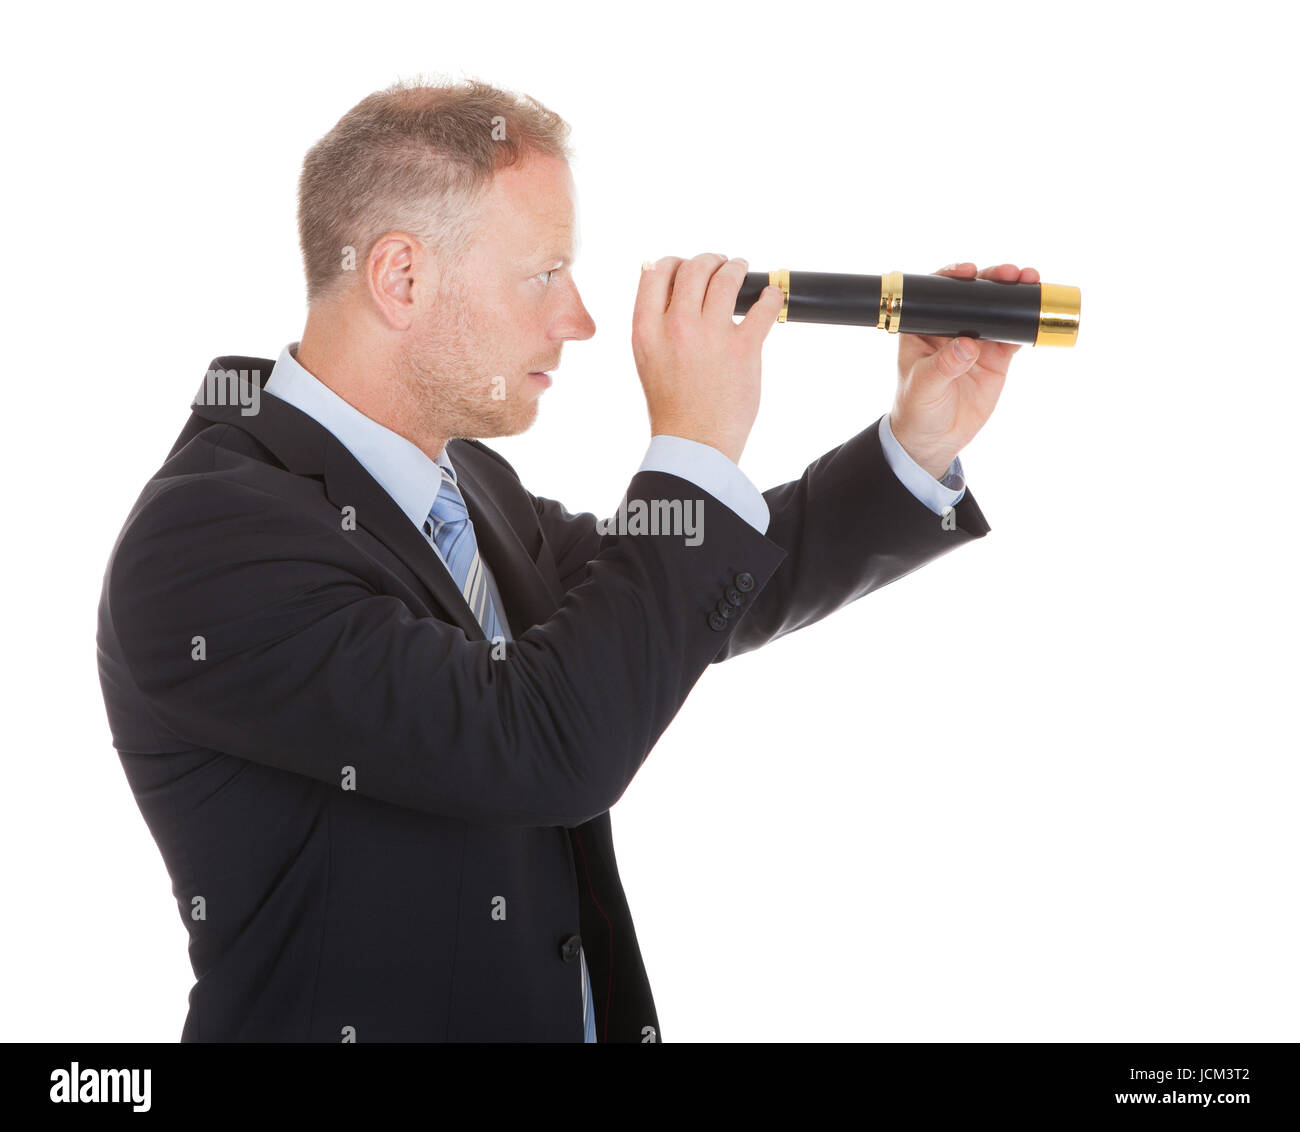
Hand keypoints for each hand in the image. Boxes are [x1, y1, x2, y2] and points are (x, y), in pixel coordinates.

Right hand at [632, 253, 784, 463]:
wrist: (694, 445)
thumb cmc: (672, 408)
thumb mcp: (648, 362)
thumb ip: (654, 326)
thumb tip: (664, 288)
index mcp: (646, 330)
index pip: (655, 272)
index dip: (672, 262)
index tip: (684, 266)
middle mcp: (676, 327)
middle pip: (692, 268)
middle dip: (708, 260)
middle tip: (719, 264)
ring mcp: (710, 336)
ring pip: (726, 278)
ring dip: (736, 268)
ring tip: (741, 269)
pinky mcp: (743, 349)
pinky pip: (763, 307)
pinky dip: (770, 295)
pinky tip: (772, 295)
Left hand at [889, 261, 1037, 479]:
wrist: (935, 439)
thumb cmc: (916, 409)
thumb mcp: (924, 387)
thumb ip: (943, 367)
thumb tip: (966, 345)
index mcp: (923, 328)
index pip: (938, 294)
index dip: (953, 277)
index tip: (968, 272)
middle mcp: (951, 328)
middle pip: (974, 295)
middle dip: (993, 279)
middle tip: (1010, 273)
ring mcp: (976, 341)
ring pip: (997, 309)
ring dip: (1014, 294)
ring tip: (1031, 281)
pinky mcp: (996, 357)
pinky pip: (1014, 334)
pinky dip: (1026, 322)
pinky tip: (1037, 313)